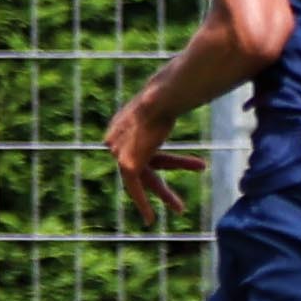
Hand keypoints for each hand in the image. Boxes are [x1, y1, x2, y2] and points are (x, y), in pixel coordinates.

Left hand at [103, 93, 194, 223]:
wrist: (161, 98)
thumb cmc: (170, 94)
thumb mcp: (164, 99)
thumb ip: (162, 103)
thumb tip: (183, 81)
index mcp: (120, 125)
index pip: (145, 148)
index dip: (169, 161)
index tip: (185, 166)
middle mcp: (115, 139)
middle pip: (143, 164)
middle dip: (158, 183)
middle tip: (174, 199)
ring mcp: (119, 153)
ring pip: (144, 178)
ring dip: (163, 195)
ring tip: (180, 209)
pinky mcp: (127, 164)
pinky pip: (135, 189)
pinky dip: (142, 204)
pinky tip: (149, 220)